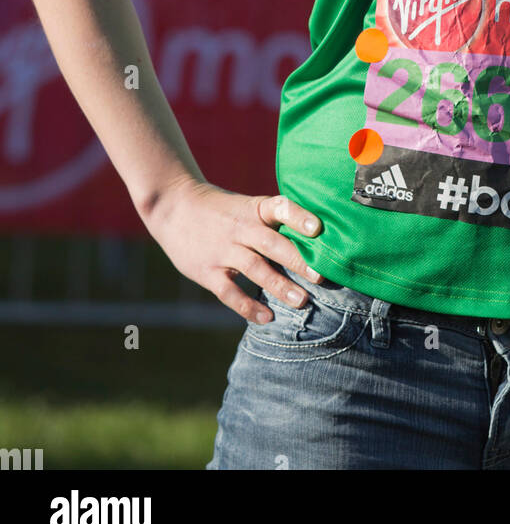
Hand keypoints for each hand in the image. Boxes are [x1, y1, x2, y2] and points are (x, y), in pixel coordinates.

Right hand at [140, 176, 322, 323]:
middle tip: (322, 276)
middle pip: (272, 244)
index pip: (279, 207)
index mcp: (254, 209)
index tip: (317, 228)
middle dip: (298, 261)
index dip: (298, 216)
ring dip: (280, 286)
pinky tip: (267, 317)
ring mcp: (223, 250)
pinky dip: (248, 307)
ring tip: (302, 301)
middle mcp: (240, 228)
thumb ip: (273, 223)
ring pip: (255, 269)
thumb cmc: (221, 210)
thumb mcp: (246, 206)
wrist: (173, 206)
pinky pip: (230, 292)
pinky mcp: (207, 271)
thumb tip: (315, 241)